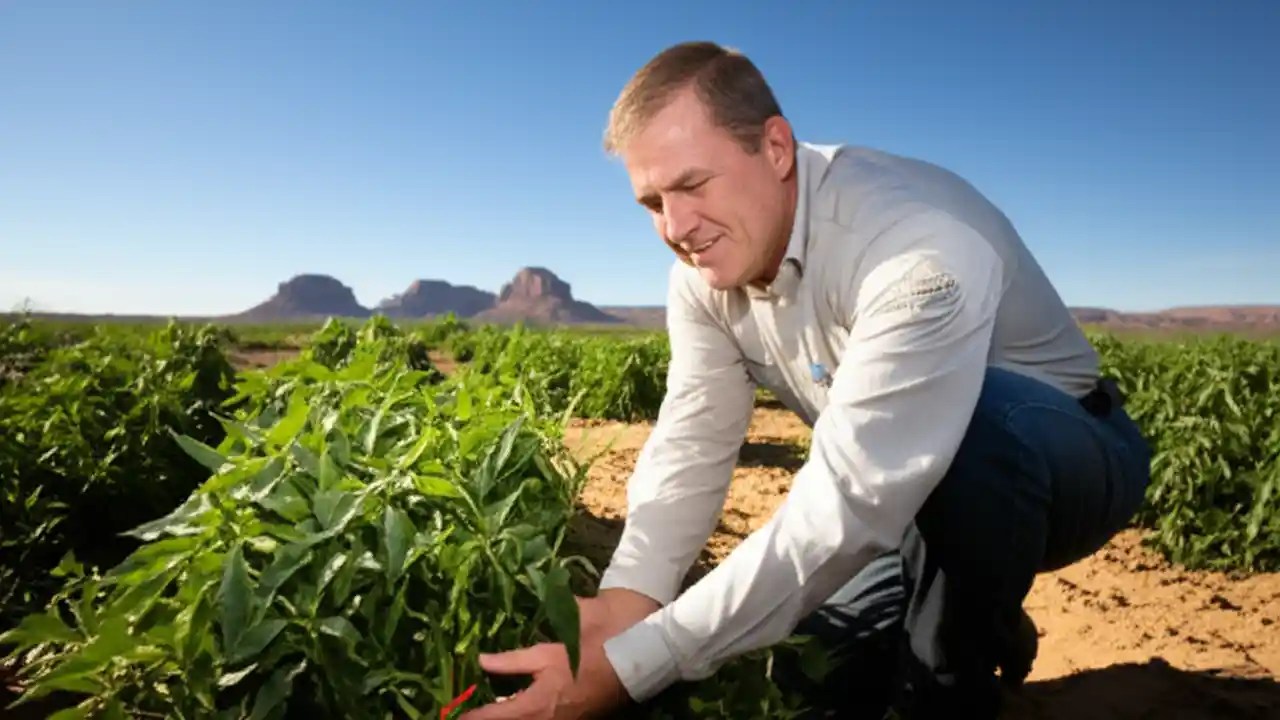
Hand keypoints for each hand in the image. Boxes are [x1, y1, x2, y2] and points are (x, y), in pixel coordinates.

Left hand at [458, 589, 659, 719]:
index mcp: (537, 705)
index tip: (454, 718)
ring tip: (491, 714)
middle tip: (467, 716)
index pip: (495, 718)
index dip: (473, 719)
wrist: (635, 654)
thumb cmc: (589, 647)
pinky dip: (528, 719)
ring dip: (509, 719)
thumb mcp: (547, 652)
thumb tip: (482, 662)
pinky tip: (521, 712)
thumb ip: (512, 661)